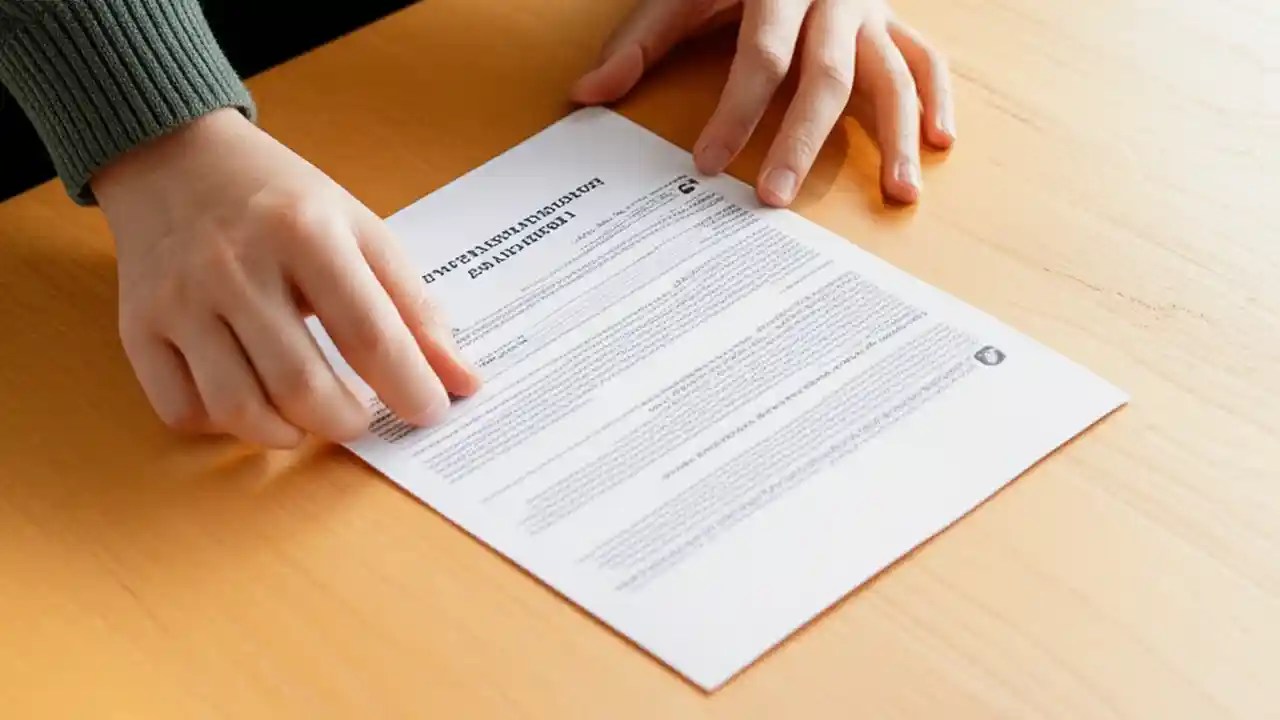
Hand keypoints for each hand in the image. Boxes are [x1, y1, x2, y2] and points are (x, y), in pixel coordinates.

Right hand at [93, 109, 480, 447]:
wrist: (174, 159)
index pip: (370, 336)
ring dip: (290, 434)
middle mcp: (235, 266)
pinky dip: (227, 427)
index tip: (431, 413)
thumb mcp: (360, 231)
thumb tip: (463, 382)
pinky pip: (185, 410)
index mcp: (305, 232)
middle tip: (365, 418)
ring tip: (314, 418)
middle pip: (301, 384)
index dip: (410, 388)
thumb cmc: (284, 202)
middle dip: (349, 422)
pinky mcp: (138, 326)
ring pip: (239, 408)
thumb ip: (414, 308)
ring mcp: (179, 300)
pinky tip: (255, 405)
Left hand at [571, 0, 954, 205]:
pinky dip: (938, 98)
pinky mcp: (892, 21)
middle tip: (778, 199)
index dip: (735, 112)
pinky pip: (926, 58)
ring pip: (891, 75)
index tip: (708, 165)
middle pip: (825, 76)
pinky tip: (941, 143)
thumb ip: (640, 41)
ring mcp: (869, 11)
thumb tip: (585, 95)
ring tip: (899, 194)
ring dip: (897, 136)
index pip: (761, 57)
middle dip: (802, 141)